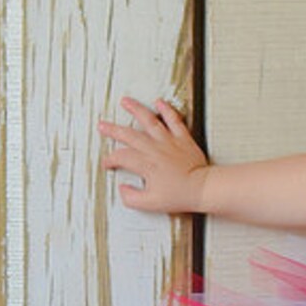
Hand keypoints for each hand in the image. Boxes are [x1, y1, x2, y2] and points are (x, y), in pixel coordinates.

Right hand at [99, 97, 209, 213]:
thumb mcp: (150, 204)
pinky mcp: (182, 138)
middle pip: (129, 134)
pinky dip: (166, 109)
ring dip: (136, 109)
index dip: (111, 159)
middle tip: (103, 125)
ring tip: (126, 101)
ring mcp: (168, 141)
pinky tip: (159, 102)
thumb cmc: (181, 195)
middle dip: (113, 130)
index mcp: (146, 164)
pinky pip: (174, 120)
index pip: (121, 157)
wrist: (203, 188)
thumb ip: (131, 198)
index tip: (108, 163)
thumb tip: (123, 190)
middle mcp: (155, 149)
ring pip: (149, 120)